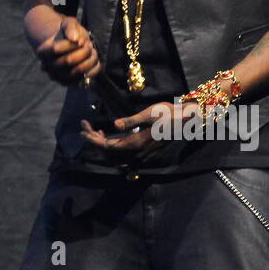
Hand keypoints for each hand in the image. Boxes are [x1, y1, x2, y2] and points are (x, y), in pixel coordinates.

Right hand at [34, 17, 101, 84]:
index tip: (80, 40)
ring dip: (90, 60)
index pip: (55, 49)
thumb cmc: (69, 34)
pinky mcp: (70, 84)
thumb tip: (75, 39)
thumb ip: (70, 27)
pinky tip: (96, 61)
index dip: (71, 44)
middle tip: (89, 45)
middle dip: (83, 51)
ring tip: (93, 52)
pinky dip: (93, 70)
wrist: (71, 47)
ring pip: (77, 71)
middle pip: (68, 61)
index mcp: (43, 51)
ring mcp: (58, 77)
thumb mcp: (68, 24)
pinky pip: (84, 80)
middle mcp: (48, 67)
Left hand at [79, 100, 200, 165]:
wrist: (186, 120)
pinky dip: (114, 147)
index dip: (93, 140)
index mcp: (136, 144)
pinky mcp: (144, 151)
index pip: (108, 147)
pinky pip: (124, 154)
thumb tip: (114, 125)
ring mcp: (142, 154)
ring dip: (104, 145)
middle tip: (85, 126)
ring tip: (96, 130)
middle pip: (109, 153)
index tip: (82, 130)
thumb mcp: (149, 114)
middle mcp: (138, 153)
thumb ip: (131, 121)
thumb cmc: (168, 114)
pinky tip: (112, 135)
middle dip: (94, 140)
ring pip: (116, 155)